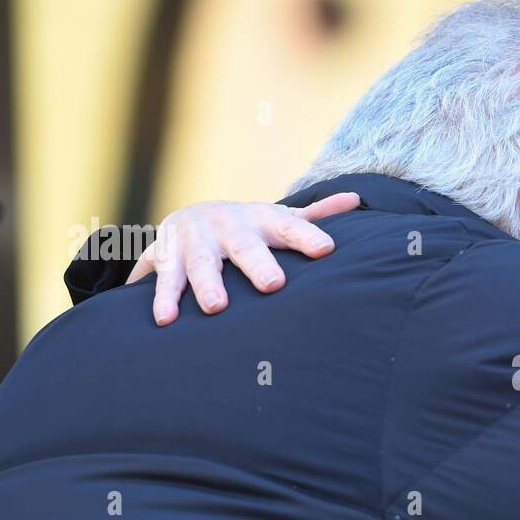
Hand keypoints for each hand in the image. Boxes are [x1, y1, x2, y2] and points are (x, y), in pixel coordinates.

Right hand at [127, 192, 361, 325]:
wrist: (189, 218)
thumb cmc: (247, 228)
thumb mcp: (277, 219)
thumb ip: (314, 217)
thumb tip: (356, 200)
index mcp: (259, 219)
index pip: (289, 226)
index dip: (307, 236)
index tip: (327, 249)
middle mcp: (227, 226)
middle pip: (244, 245)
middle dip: (257, 263)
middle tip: (273, 285)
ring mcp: (194, 240)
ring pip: (200, 263)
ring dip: (206, 284)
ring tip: (216, 307)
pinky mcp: (165, 255)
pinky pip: (164, 278)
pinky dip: (163, 298)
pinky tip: (166, 320)